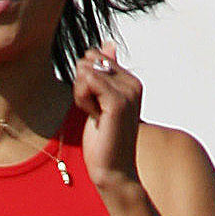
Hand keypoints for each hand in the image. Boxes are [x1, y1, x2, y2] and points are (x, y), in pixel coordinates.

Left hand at [72, 41, 142, 190]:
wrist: (113, 170)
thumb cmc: (105, 140)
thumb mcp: (101, 101)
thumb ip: (105, 73)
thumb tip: (107, 44)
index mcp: (131, 81)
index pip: (93, 58)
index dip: (84, 82)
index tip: (96, 106)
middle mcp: (133, 83)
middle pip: (88, 61)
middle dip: (81, 86)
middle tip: (94, 112)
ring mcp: (128, 92)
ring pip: (85, 71)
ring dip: (81, 95)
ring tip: (95, 116)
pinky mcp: (118, 101)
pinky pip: (87, 82)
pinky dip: (82, 99)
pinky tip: (94, 116)